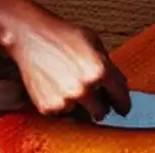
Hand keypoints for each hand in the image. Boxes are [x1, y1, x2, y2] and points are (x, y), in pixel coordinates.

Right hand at [4, 9, 128, 119]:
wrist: (31, 38)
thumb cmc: (62, 37)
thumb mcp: (95, 44)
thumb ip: (108, 66)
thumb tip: (116, 85)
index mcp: (99, 71)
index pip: (120, 96)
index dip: (123, 104)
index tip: (123, 110)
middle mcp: (83, 89)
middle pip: (101, 112)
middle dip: (99, 107)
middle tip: (95, 100)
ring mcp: (64, 101)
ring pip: (79, 113)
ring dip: (77, 105)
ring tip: (67, 85)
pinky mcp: (47, 107)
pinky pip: (61, 113)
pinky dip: (60, 104)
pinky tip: (55, 88)